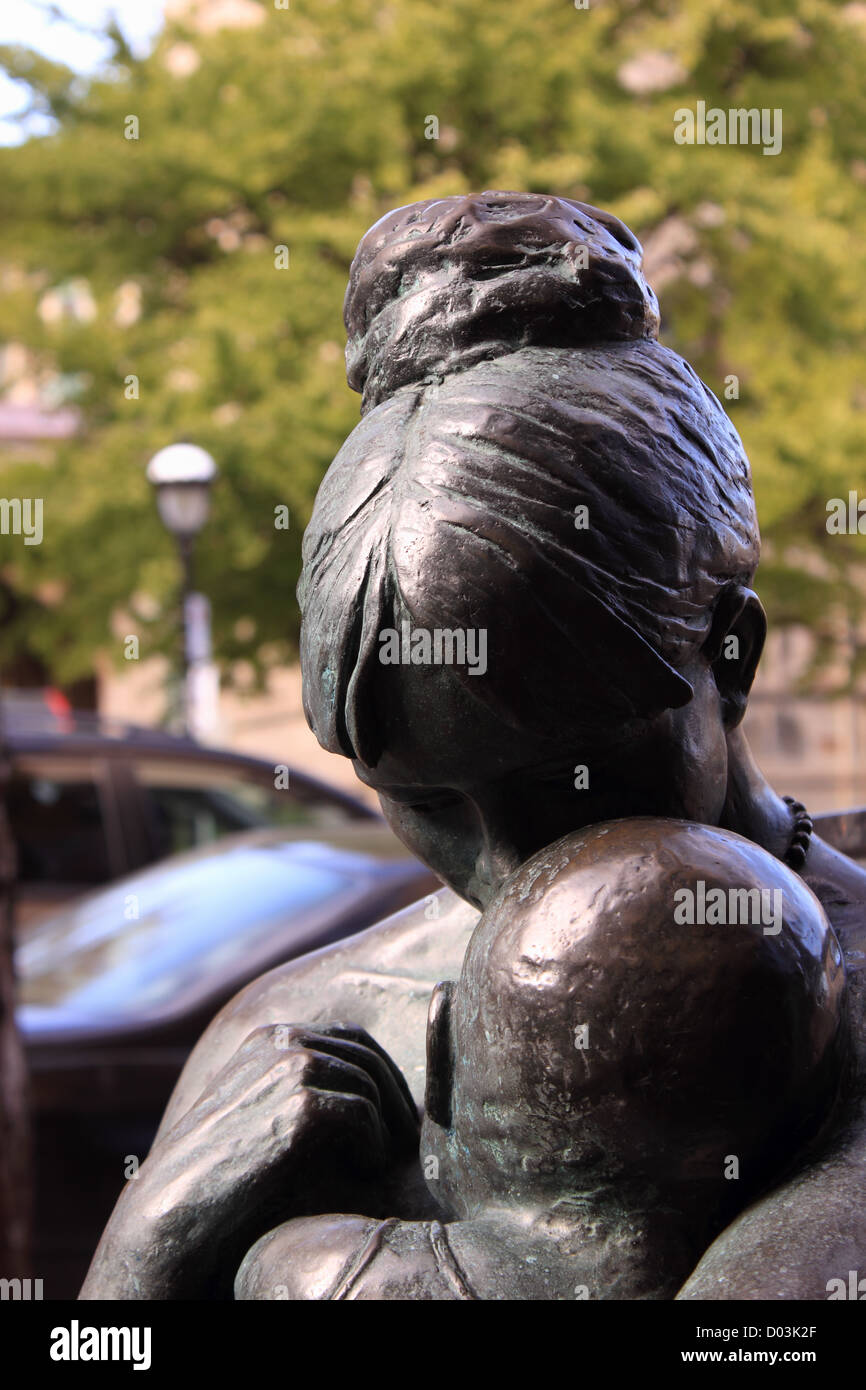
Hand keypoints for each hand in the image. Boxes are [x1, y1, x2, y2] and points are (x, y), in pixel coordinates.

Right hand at [80, 1022, 418, 1299]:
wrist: (176, 1201)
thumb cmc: (218, 1166)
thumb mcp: (254, 1105)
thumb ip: (294, 1084)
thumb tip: (360, 1088)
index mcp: (271, 1037)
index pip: (350, 1038)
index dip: (382, 1072)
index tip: (397, 1110)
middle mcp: (282, 1042)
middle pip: (367, 1056)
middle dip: (395, 1096)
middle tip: (409, 1136)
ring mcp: (290, 1070)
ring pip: (369, 1086)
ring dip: (387, 1126)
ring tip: (384, 1159)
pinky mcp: (299, 1106)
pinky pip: (364, 1116)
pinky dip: (374, 1144)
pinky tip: (368, 1169)